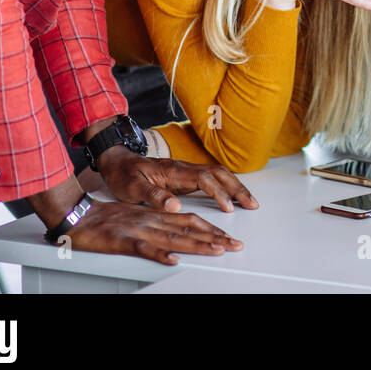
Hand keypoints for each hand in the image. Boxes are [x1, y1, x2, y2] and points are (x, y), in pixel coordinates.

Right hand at [62, 199, 243, 265]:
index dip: (211, 228)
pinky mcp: (122, 240)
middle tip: (235, 245)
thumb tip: (179, 234)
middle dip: (214, 238)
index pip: (190, 220)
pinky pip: (143, 248)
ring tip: (217, 250)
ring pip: (172, 237)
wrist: (77, 215)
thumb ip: (159, 224)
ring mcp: (138, 230)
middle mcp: (152, 221)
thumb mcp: (138, 217)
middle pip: (188, 229)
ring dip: (197, 244)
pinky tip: (173, 259)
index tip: (229, 237)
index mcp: (156, 215)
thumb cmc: (106, 218)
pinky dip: (159, 253)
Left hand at [96, 147, 259, 213]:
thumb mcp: (132, 188)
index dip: (218, 192)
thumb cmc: (123, 175)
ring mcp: (186, 171)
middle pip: (219, 173)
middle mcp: (184, 168)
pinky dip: (227, 186)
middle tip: (252, 204)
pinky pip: (213, 178)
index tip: (228, 207)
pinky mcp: (186, 176)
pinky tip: (233, 195)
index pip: (204, 179)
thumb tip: (175, 205)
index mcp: (173, 170)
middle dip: (237, 188)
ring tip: (249, 201)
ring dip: (235, 186)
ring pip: (219, 174)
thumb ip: (153, 195)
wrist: (117, 162)